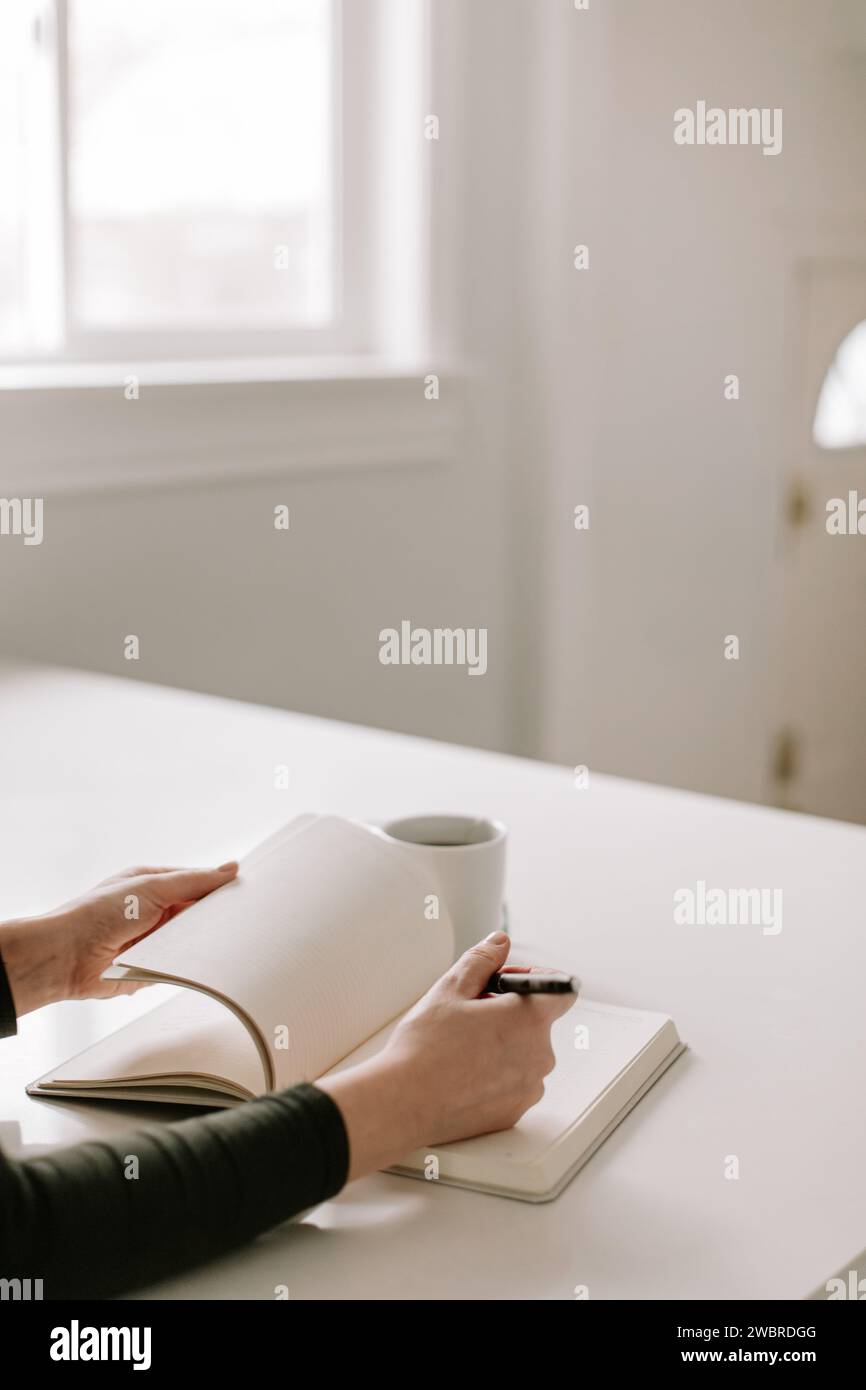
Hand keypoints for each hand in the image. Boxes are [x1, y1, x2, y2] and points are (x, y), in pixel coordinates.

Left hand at [0, 863, 237, 1016]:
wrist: (65, 957)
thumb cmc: (98, 913)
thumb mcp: (151, 887)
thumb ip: (193, 881)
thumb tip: (230, 868)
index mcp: (154, 885)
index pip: (198, 883)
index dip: (221, 887)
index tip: (248, 890)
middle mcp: (155, 911)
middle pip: (198, 913)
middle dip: (214, 917)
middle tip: (244, 919)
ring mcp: (154, 940)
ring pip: (192, 941)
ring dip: (201, 942)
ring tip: (226, 941)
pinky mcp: (151, 967)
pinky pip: (179, 966)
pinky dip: (187, 965)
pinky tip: (201, 964)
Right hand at [318, 932, 574, 1179]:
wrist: (403, 1104)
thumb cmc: (425, 1047)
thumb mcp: (451, 989)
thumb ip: (482, 960)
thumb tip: (500, 942)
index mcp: (530, 1019)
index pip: (562, 990)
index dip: (537, 981)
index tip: (508, 984)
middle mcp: (540, 1055)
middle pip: (537, 1024)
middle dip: (509, 1015)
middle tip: (470, 1016)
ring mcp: (529, 1088)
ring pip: (524, 1055)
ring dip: (502, 1047)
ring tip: (460, 1048)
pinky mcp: (515, 1113)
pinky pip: (513, 1085)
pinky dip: (495, 1078)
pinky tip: (462, 1075)